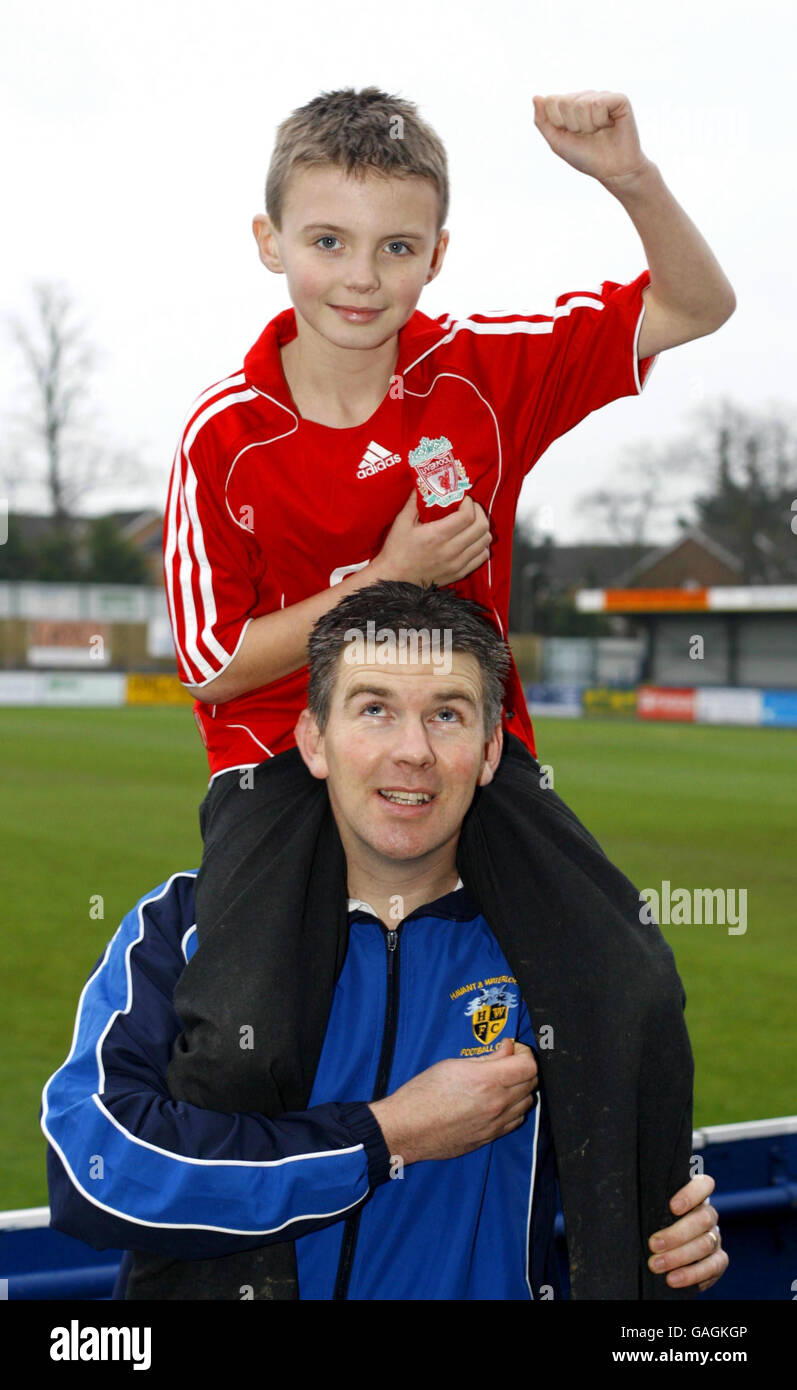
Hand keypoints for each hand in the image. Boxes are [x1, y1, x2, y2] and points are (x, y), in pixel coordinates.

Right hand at [368, 1036, 537, 1164]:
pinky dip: (514, 1108)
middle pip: (532, 1082)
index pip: (528, 1065)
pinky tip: (498, 1101)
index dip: (523, 1052)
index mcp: (487, 1081)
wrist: (407, 1129)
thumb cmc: (423, 1094)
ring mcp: (495, 1124)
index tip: (512, 1049)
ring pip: (527, 1103)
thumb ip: (486, 1058)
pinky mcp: (490, 1138)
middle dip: (523, 1067)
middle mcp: (497, 1104)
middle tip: (507, 1061)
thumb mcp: (452, 1065)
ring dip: (521, 1089)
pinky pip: (516, 1120)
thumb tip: (507, 1049)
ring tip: (502, 1082)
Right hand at [373, 489, 490, 586]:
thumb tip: (423, 483)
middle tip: (470, 508)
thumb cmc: (396, 551)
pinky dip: (481, 545)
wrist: (394, 579)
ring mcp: (457, 564)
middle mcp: (451, 550)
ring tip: (472, 522)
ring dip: (481, 528)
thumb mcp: (401, 522)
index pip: (467, 516)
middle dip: (479, 512)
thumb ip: (415, 501)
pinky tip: (471, 540)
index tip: (463, 499)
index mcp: (437, 536)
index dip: (469, 503)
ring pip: (485, 541)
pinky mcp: (459, 573)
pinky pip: (482, 557)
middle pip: (481, 527)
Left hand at [532, 91, 650, 185]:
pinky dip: (600, 121)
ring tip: (598, 132)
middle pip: (565, 102)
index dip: (558, 123)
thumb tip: (536, 97)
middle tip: (586, 135)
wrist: (612, 170)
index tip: (571, 135)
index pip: (551, 101)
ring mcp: (602, 96)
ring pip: (582, 104)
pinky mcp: (619, 99)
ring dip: (587, 126)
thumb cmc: (586, 157)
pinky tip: (609, 126)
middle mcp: (585, 97)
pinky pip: (598, 104)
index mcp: (570, 105)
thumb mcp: (557, 142)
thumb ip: (543, 121)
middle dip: (573, 126)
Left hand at [648, 1173, 727, 1290]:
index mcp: (696, 1196)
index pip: (703, 1185)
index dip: (691, 1194)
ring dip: (679, 1257)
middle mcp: (709, 1215)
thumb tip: (626, 1199)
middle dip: (676, 1234)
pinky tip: (674, 1279)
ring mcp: (715, 1237)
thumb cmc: (654, 1221)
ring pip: (705, 1244)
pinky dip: (692, 1274)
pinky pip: (713, 1266)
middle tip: (653, 1245)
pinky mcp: (718, 1260)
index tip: (672, 1207)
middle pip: (702, 1219)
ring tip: (656, 1265)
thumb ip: (649, 1202)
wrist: (668, 1250)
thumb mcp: (651, 1208)